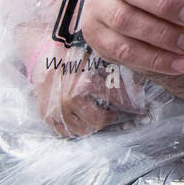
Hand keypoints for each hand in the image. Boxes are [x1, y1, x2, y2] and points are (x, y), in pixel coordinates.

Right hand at [29, 44, 148, 137]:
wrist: (41, 53)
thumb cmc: (71, 53)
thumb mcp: (97, 58)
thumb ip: (115, 73)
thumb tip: (137, 87)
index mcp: (84, 83)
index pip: (115, 100)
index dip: (131, 104)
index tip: (141, 109)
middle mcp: (69, 100)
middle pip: (99, 121)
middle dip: (112, 117)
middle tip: (118, 113)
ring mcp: (57, 109)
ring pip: (83, 129)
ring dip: (95, 125)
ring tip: (103, 116)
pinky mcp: (47, 115)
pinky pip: (66, 132)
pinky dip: (77, 128)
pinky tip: (85, 119)